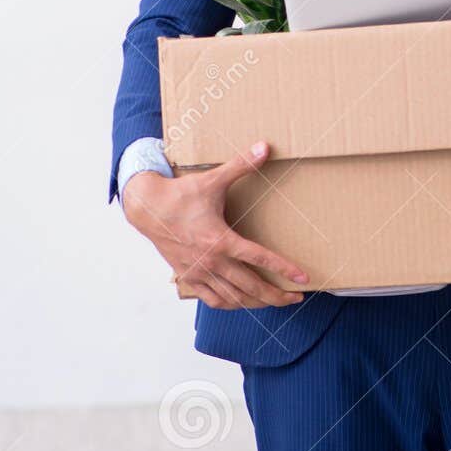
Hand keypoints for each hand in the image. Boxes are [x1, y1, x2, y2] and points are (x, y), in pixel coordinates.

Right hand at [121, 140, 308, 310]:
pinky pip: (212, 299)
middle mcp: (210, 261)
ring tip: (275, 301)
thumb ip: (242, 165)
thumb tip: (265, 146)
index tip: (303, 279)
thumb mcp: (213, 179)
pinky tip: (242, 302)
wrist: (147, 208)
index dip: (283, 269)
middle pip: (250, 287)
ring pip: (232, 298)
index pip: (259, 258)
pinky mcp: (188, 277)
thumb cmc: (181, 194)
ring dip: (256, 303)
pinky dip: (230, 304)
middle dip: (276, 295)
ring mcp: (198, 272)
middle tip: (296, 297)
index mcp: (220, 240)